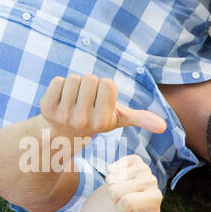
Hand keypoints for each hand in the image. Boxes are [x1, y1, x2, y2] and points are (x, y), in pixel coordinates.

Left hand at [39, 75, 166, 140]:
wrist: (64, 132)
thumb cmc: (96, 119)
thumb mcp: (119, 119)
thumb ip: (141, 119)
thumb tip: (164, 126)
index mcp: (103, 121)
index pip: (108, 84)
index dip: (105, 89)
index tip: (101, 101)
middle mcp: (83, 121)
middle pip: (90, 79)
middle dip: (89, 85)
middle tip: (86, 100)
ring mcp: (64, 116)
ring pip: (73, 79)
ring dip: (74, 85)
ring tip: (74, 99)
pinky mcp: (47, 109)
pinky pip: (57, 81)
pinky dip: (59, 86)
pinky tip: (61, 99)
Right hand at [101, 155, 183, 211]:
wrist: (130, 202)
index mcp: (156, 197)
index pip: (125, 202)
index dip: (120, 208)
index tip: (128, 211)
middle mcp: (153, 180)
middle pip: (116, 190)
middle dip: (114, 198)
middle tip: (124, 200)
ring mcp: (144, 168)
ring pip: (112, 178)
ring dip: (112, 186)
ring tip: (123, 191)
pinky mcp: (135, 159)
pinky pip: (112, 167)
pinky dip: (111, 174)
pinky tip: (121, 180)